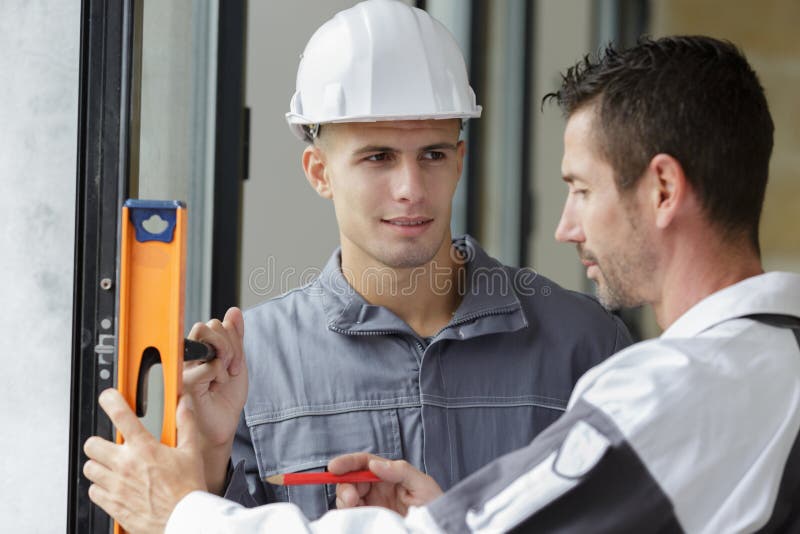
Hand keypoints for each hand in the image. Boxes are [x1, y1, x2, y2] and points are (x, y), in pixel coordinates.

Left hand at [83, 388, 205, 532]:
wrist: (183, 520)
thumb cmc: (188, 489)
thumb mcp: (192, 452)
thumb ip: (186, 424)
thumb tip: (184, 405)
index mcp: (145, 448)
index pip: (121, 415)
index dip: (111, 400)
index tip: (108, 397)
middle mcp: (126, 465)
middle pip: (93, 444)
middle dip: (100, 442)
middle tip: (112, 446)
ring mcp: (116, 485)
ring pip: (90, 468)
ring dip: (99, 465)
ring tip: (114, 467)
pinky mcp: (112, 503)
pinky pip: (93, 491)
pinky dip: (100, 487)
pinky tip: (115, 486)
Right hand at [184, 307, 247, 491]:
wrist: (222, 425)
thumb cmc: (225, 399)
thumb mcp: (237, 362)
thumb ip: (236, 337)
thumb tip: (234, 312)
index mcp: (201, 350)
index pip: (215, 324)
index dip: (232, 337)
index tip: (237, 360)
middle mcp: (189, 355)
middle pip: (208, 325)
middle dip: (229, 344)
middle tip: (232, 367)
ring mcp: (185, 366)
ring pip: (205, 336)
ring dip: (225, 355)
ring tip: (224, 375)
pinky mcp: (184, 380)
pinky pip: (208, 362)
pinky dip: (220, 372)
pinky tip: (216, 385)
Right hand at [329, 453, 442, 515]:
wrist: (436, 529)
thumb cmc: (435, 507)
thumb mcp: (423, 485)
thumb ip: (401, 470)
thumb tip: (375, 464)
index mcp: (390, 474)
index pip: (365, 463)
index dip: (348, 462)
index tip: (334, 467)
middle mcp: (379, 488)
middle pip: (352, 480)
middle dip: (345, 485)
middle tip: (351, 499)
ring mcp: (373, 505)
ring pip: (348, 497)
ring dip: (345, 499)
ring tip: (354, 507)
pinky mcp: (370, 520)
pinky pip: (352, 514)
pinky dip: (348, 514)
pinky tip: (355, 516)